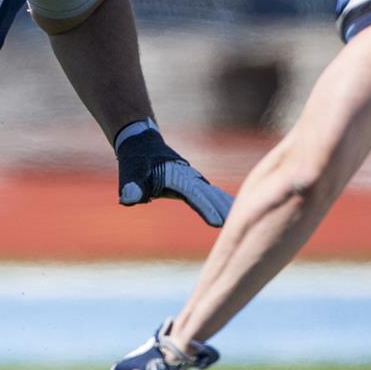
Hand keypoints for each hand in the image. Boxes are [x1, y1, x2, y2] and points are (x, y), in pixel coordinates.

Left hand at [115, 123, 231, 226]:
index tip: (218, 222)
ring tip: (241, 219)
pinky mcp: (192, 183)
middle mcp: (188, 177)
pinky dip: (221, 201)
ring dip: (226, 205)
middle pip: (209, 194)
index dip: (206, 207)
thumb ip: (131, 186)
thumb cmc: (135, 161)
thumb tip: (128, 198)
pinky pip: (210, 194)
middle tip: (239, 226)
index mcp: (175, 176)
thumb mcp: (129, 172)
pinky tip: (231, 209)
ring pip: (212, 193)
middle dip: (223, 209)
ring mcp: (192, 179)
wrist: (142, 143)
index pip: (193, 194)